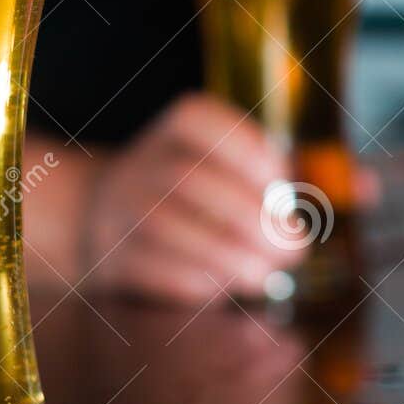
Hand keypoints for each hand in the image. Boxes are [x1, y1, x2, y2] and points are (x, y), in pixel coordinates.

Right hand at [80, 94, 302, 304]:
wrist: (112, 214)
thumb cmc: (197, 190)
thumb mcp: (230, 168)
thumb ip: (262, 188)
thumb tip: (289, 233)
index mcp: (178, 126)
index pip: (202, 121)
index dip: (249, 153)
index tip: (282, 187)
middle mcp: (145, 162)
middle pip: (190, 180)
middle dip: (251, 219)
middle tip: (291, 247)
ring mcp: (124, 208)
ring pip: (168, 227)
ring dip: (228, 256)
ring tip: (266, 274)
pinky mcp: (118, 254)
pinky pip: (156, 267)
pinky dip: (197, 280)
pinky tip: (225, 283)